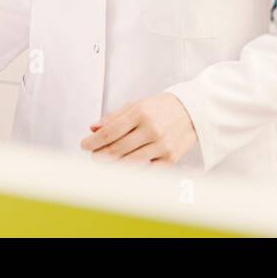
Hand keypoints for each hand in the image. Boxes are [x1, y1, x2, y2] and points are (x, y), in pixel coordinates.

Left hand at [80, 93, 197, 164]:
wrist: (192, 111)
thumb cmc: (160, 108)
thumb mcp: (136, 105)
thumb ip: (114, 117)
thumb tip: (93, 128)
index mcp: (140, 113)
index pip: (110, 132)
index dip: (93, 141)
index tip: (84, 145)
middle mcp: (151, 129)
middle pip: (117, 149)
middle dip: (100, 154)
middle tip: (92, 156)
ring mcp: (161, 145)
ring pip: (129, 162)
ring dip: (112, 165)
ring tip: (103, 163)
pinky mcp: (170, 158)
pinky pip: (147, 171)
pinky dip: (133, 172)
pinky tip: (122, 170)